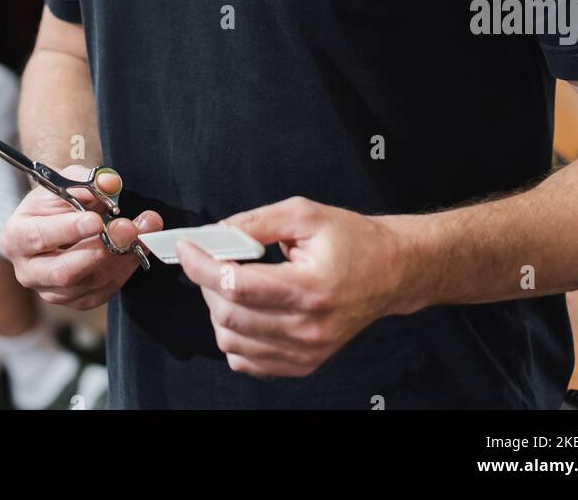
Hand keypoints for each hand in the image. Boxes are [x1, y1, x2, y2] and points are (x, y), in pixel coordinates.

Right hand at [0, 165, 162, 310]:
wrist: (59, 221)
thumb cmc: (57, 200)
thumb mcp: (66, 181)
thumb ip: (86, 181)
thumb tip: (109, 183)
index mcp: (16, 236)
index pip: (38, 237)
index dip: (68, 230)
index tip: (96, 220)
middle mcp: (28, 270)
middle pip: (63, 271)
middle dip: (100, 249)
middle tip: (127, 228)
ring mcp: (51, 291)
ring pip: (88, 283)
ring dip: (120, 257)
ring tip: (142, 231)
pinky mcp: (75, 301)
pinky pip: (103, 291)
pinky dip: (125, 269)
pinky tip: (138, 247)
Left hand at [174, 196, 408, 378]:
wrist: (391, 272)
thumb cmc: (352, 240)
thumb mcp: (305, 214)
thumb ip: (257, 222)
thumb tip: (215, 232)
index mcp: (310, 287)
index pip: (238, 285)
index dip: (202, 266)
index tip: (186, 247)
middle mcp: (309, 327)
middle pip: (231, 317)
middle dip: (206, 284)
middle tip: (209, 258)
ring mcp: (307, 352)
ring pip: (233, 343)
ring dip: (217, 310)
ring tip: (229, 282)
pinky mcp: (304, 364)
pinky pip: (248, 362)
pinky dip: (233, 337)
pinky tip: (243, 309)